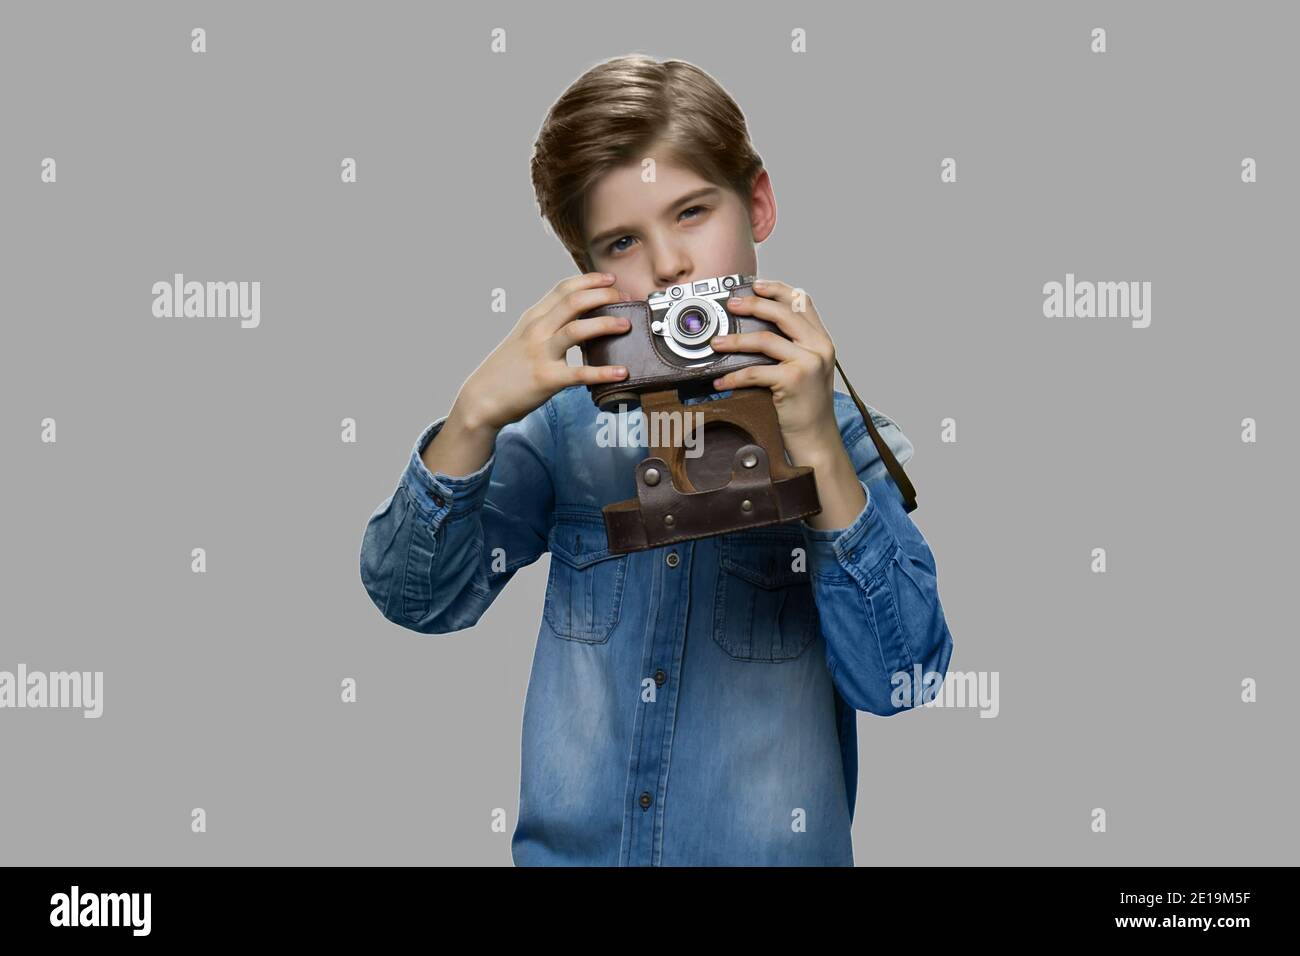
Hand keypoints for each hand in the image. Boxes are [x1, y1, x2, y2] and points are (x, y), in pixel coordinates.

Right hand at [455, 272, 631, 431]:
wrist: (482, 398)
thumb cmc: (506, 370)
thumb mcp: (523, 338)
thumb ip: (546, 325)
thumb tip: (576, 317)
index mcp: (533, 318)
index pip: (564, 288)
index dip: (590, 280)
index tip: (611, 279)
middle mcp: (537, 330)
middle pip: (574, 301)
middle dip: (605, 295)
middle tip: (625, 299)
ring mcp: (541, 353)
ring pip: (578, 330)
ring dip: (606, 324)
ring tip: (626, 325)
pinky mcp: (546, 379)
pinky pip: (580, 373)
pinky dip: (603, 372)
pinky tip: (621, 372)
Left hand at [708, 279, 840, 454]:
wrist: (817, 438)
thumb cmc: (807, 406)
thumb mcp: (808, 369)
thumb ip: (793, 347)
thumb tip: (756, 330)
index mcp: (822, 340)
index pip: (802, 302)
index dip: (778, 288)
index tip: (756, 285)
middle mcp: (819, 347)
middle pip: (782, 313)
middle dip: (752, 305)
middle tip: (730, 305)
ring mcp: (808, 363)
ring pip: (764, 340)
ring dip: (735, 341)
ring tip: (716, 343)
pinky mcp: (794, 381)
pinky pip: (755, 372)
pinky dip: (733, 377)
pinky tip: (721, 382)